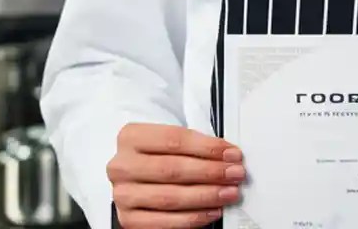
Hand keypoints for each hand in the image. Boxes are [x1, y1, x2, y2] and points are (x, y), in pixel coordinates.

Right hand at [107, 123, 245, 228]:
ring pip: (170, 197)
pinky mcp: (128, 219)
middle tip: (235, 173)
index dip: (207, 147)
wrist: (135, 181)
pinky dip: (193, 217)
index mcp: (131, 137)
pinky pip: (164, 222)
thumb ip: (192, 145)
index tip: (231, 153)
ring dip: (206, 196)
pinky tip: (212, 210)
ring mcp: (123, 194)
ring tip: (229, 193)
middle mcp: (122, 165)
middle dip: (210, 172)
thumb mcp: (168, 142)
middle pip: (172, 169)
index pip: (174, 139)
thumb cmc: (157, 157)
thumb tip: (228, 156)